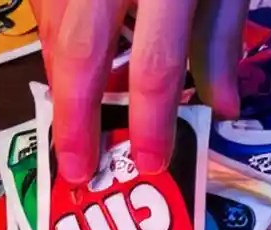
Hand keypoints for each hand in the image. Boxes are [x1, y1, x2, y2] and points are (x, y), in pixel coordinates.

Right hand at [32, 0, 247, 183]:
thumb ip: (220, 39)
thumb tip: (223, 109)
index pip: (156, 65)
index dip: (151, 120)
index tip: (150, 164)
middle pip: (81, 54)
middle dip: (76, 120)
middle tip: (77, 172)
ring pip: (54, 34)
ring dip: (62, 89)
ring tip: (75, 131)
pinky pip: (47, 13)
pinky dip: (57, 49)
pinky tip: (72, 75)